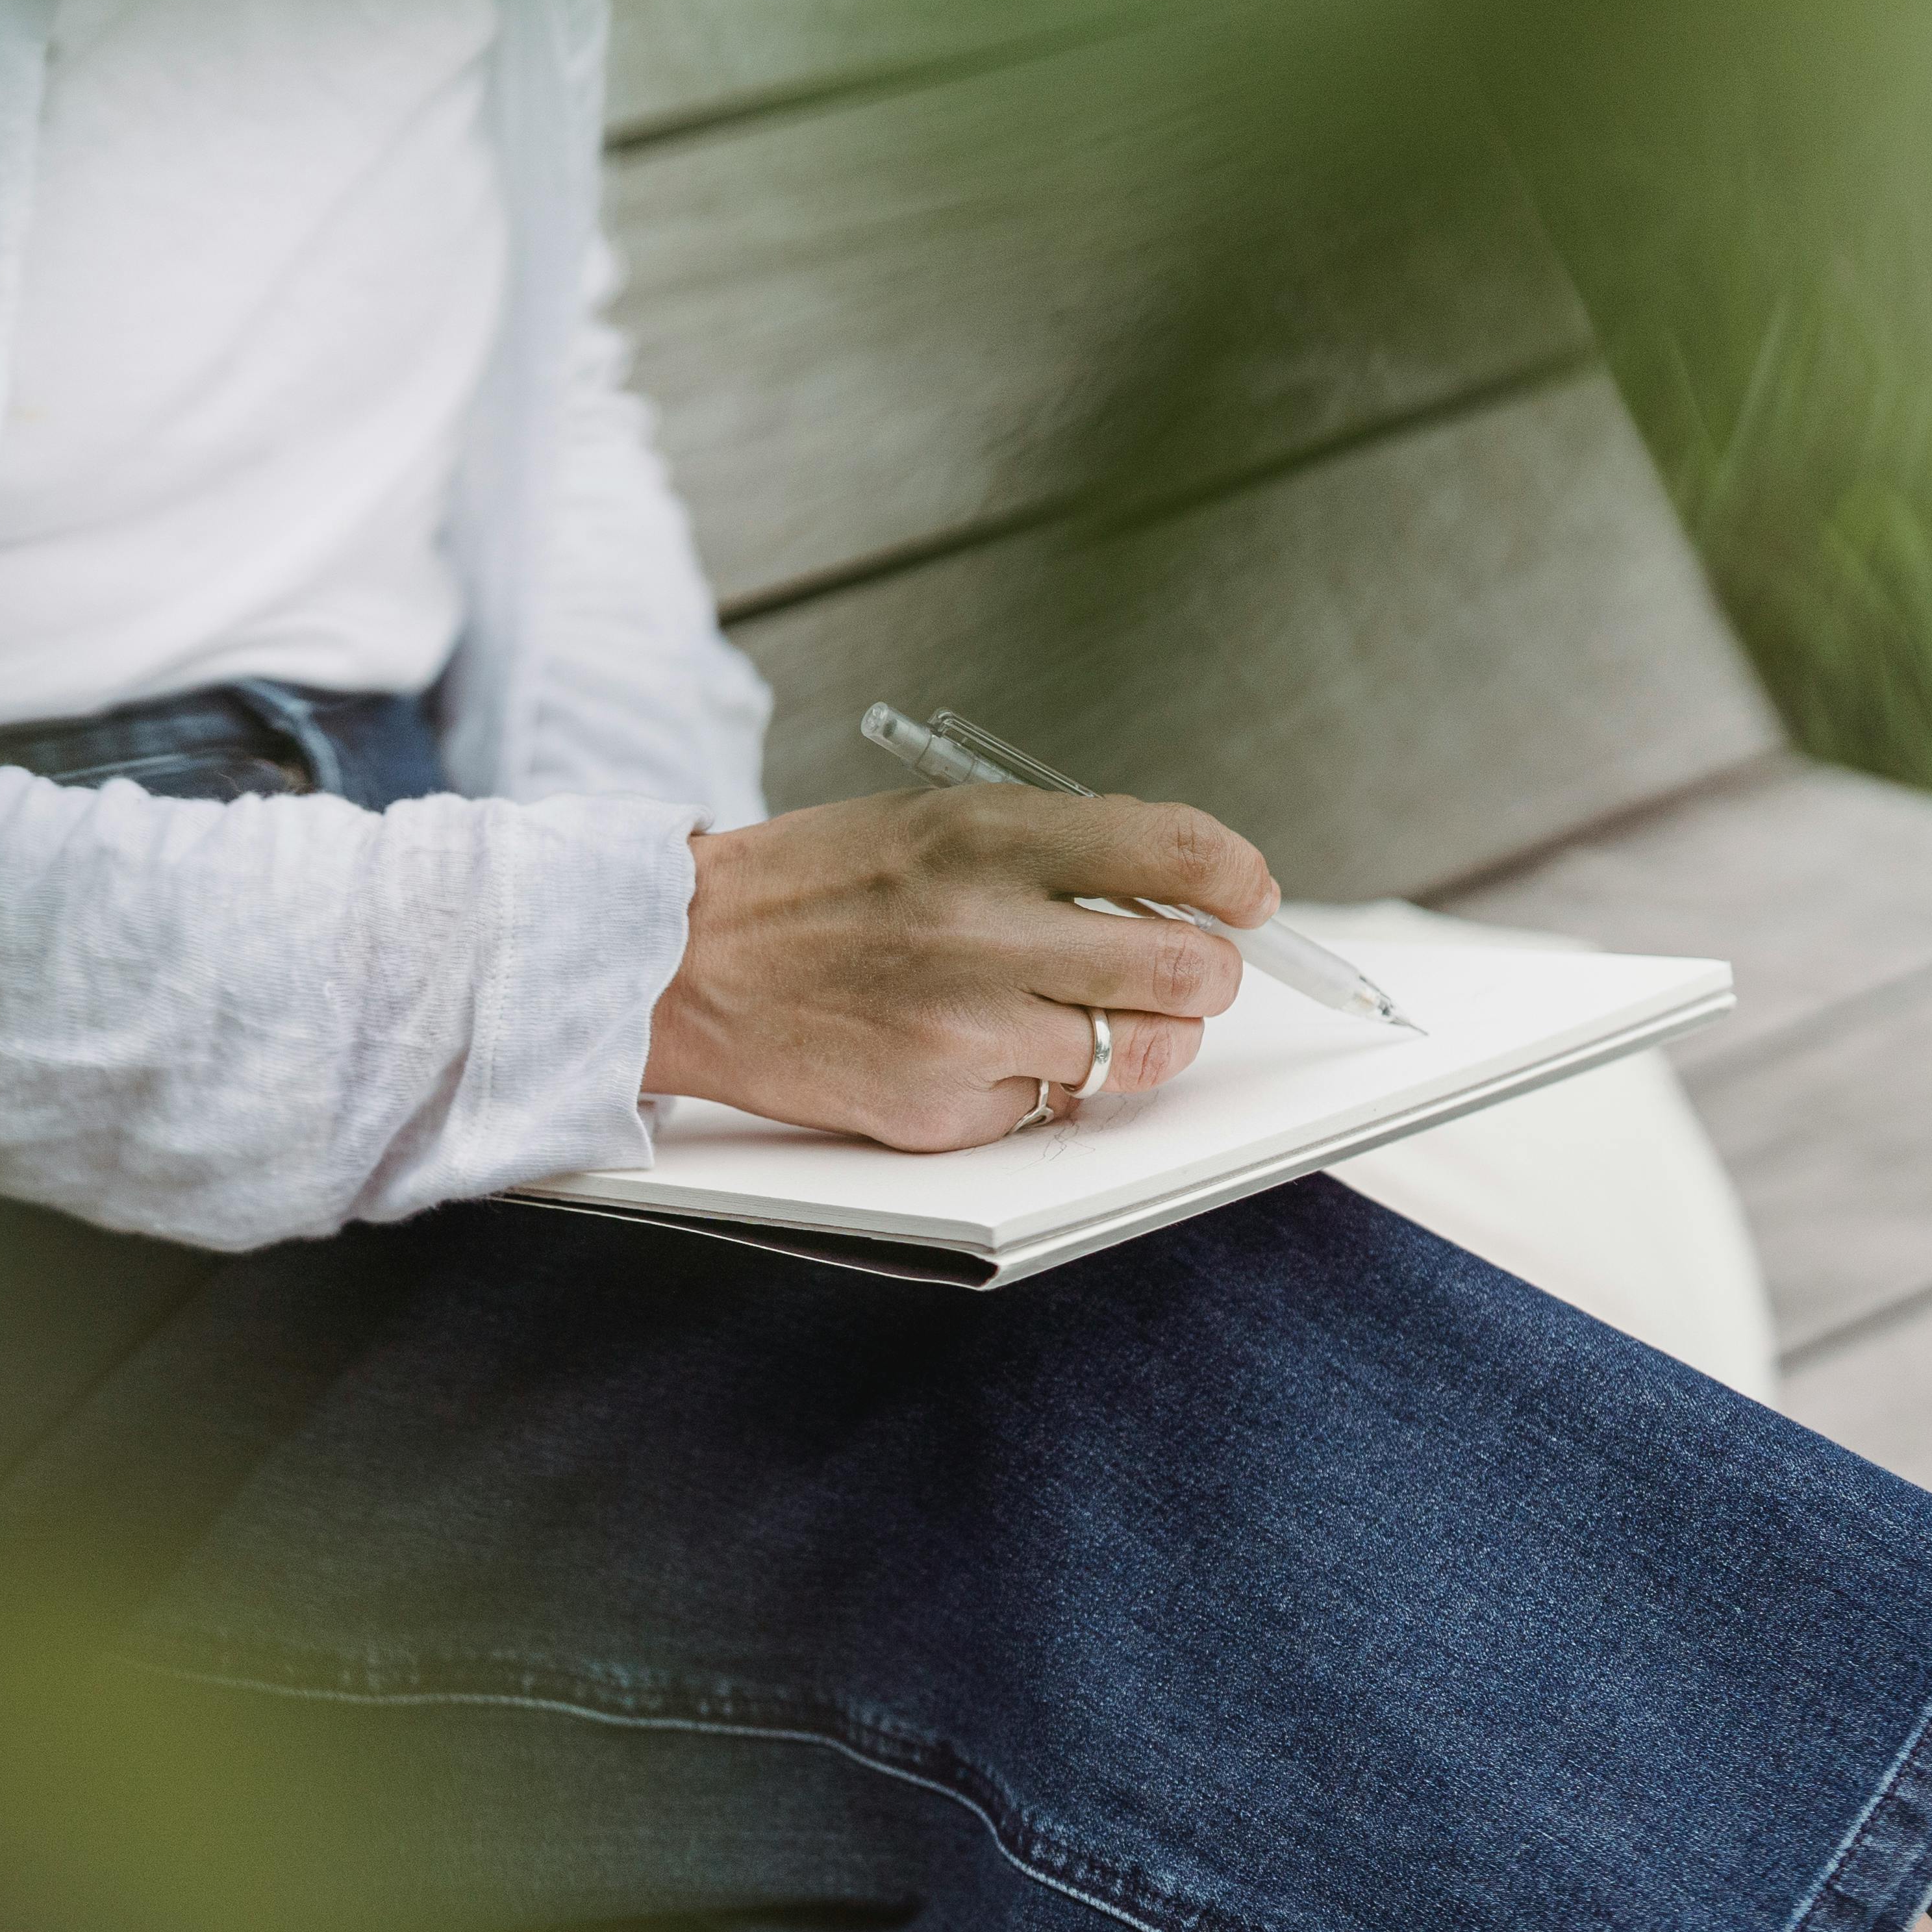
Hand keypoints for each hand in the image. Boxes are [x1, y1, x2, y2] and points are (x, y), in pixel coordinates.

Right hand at [641, 788, 1279, 1151]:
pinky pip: (1049, 1108)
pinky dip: (1035, 1087)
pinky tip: (977, 1052)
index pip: (1180, 851)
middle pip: (1188, 970)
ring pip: (1139, 1054)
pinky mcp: (943, 1108)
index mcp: (989, 835)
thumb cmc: (816, 887)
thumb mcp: (936, 822)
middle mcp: (988, 930)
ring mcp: (967, 1028)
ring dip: (1139, 1040)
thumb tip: (1183, 894)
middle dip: (1206, 977)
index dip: (1238, 881)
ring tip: (1086, 1018)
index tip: (1247, 897)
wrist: (684, 960)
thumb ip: (1056, 852)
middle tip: (1184, 973)